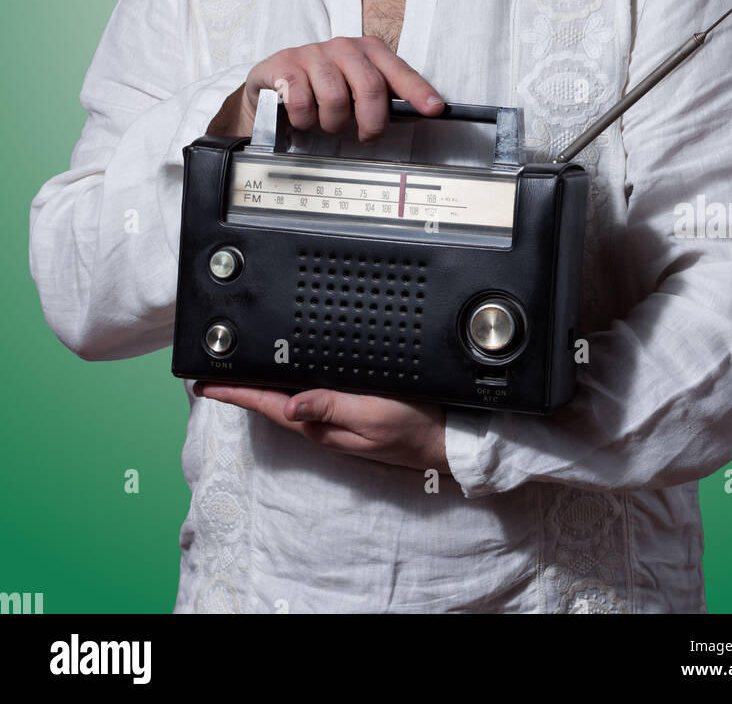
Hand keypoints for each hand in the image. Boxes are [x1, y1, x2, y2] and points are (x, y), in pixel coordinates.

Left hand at [192, 383, 450, 474]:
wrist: (444, 440)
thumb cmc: (412, 425)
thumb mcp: (372, 413)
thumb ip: (332, 407)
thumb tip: (290, 403)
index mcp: (320, 425)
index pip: (268, 405)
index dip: (235, 393)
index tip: (205, 383)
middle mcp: (321, 426)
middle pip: (270, 403)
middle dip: (239, 389)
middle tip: (211, 372)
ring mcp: (333, 423)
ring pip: (285, 401)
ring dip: (259, 388)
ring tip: (235, 374)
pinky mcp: (347, 416)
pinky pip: (307, 400)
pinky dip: (286, 388)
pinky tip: (285, 379)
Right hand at [206, 35, 444, 140]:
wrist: (272, 87)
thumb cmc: (322, 91)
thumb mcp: (356, 93)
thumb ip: (386, 100)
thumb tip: (420, 113)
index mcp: (369, 49)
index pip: (398, 71)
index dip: (418, 91)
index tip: (435, 109)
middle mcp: (344, 46)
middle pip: (370, 87)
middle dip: (372, 122)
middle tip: (366, 135)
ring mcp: (313, 52)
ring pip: (335, 99)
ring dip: (332, 123)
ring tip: (326, 123)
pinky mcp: (285, 64)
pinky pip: (302, 102)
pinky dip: (304, 120)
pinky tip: (302, 117)